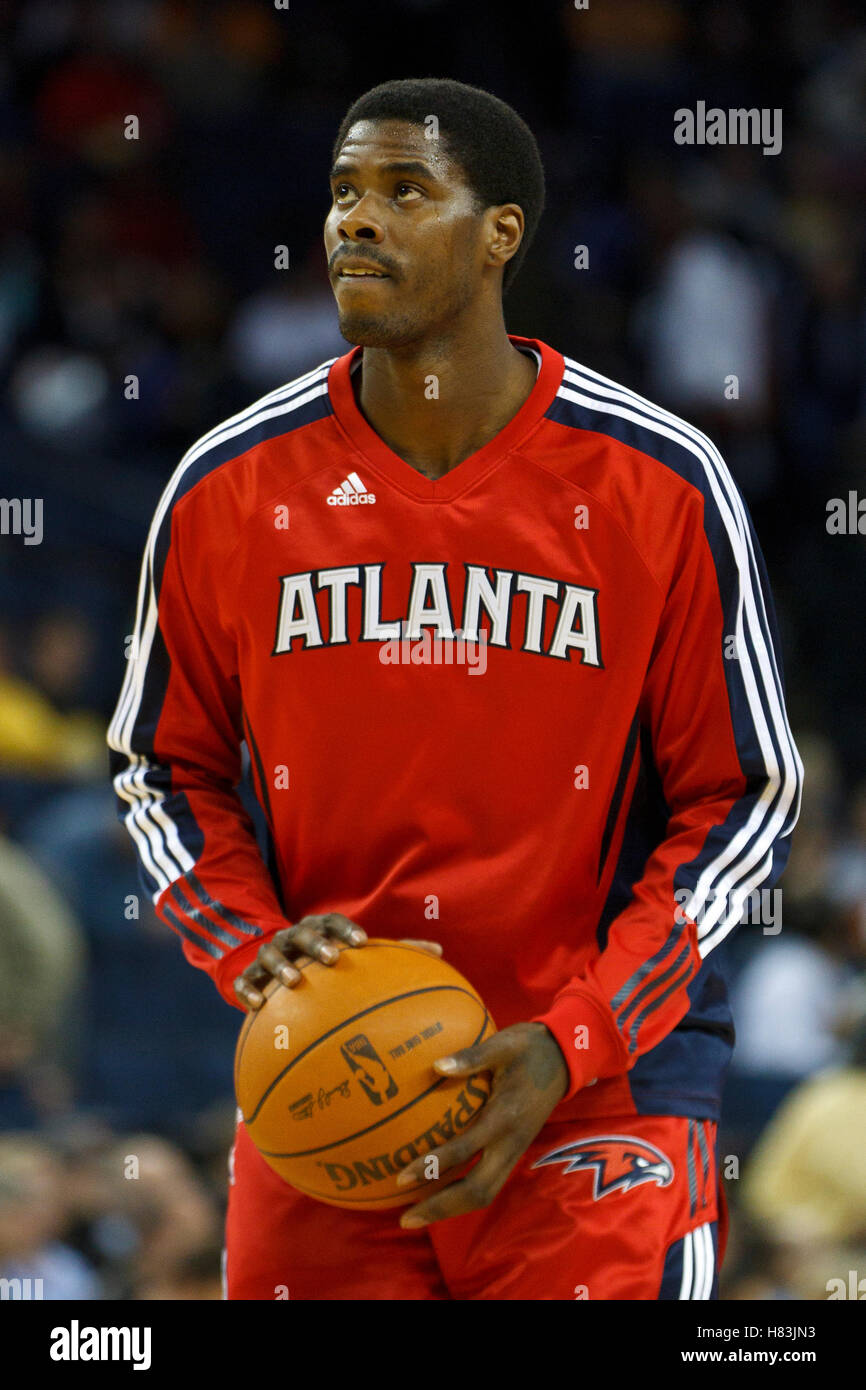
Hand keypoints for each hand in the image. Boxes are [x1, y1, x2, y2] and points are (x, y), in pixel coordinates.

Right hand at [233, 913, 441, 1008]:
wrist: (274, 962)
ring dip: (282, 965)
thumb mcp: (353, 952)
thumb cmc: (327, 960)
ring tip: (293, 981)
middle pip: (304, 933)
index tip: (361, 941)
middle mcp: (294, 936)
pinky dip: (249, 990)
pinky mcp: (249, 974)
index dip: (346, 929)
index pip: (333, 921)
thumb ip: (393, 953)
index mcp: (321, 929)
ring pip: (272, 954)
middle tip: (332, 959)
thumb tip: (439, 952)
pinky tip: (257, 1006)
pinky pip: (245, 981)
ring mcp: (270, 954)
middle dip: (317, 943)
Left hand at [397, 1021, 568, 1227]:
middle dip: (441, 1207)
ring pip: (484, 1193)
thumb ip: (471, 1057)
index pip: (465, 1150)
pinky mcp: (514, 1151)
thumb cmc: (529, 1047)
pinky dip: (461, 1194)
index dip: (433, 1166)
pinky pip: (488, 1182)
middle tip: (406, 1219)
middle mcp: (511, 1142)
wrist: (565, 1057)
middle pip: (477, 1191)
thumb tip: (436, 1066)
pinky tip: (437, 1192)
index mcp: (505, 1116)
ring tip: (417, 1215)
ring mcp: (515, 1150)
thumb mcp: (503, 1044)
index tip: (402, 1176)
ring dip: (451, 1207)